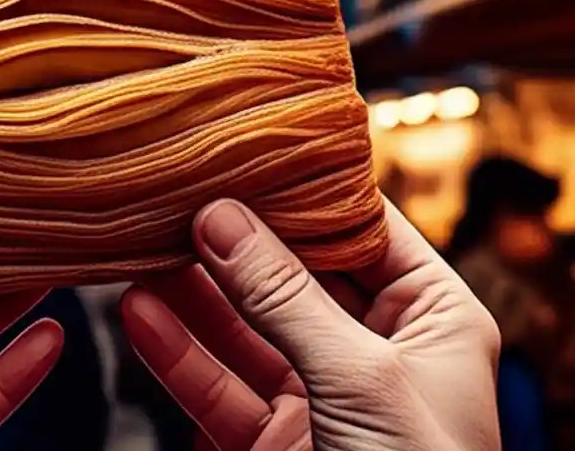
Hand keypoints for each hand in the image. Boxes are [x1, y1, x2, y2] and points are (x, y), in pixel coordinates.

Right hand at [122, 198, 500, 450]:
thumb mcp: (361, 377)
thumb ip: (285, 298)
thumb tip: (224, 220)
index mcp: (434, 319)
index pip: (363, 229)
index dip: (303, 191)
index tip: (242, 152)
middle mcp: (379, 351)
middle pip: (293, 275)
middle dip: (233, 240)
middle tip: (175, 194)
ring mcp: (322, 396)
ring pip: (245, 328)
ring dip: (192, 292)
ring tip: (140, 244)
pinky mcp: (275, 442)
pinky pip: (219, 385)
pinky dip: (178, 352)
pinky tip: (140, 313)